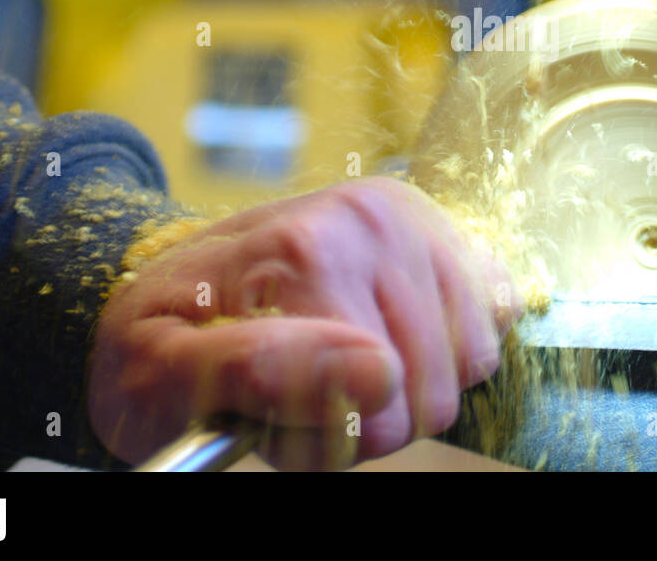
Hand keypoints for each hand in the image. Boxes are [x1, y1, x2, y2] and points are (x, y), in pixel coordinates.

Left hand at [87, 177, 518, 468]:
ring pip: (468, 364)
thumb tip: (378, 374)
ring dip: (407, 385)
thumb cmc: (161, 335)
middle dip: (366, 415)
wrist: (181, 279)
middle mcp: (372, 218)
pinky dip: (449, 344)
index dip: (324, 437)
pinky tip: (388, 330)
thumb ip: (254, 371)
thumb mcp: (161, 370)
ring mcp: (418, 219)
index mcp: (303, 247)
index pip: (376, 408)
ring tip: (336, 360)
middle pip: (428, 392)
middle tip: (300, 391)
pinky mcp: (448, 230)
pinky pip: (496, 317)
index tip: (269, 417)